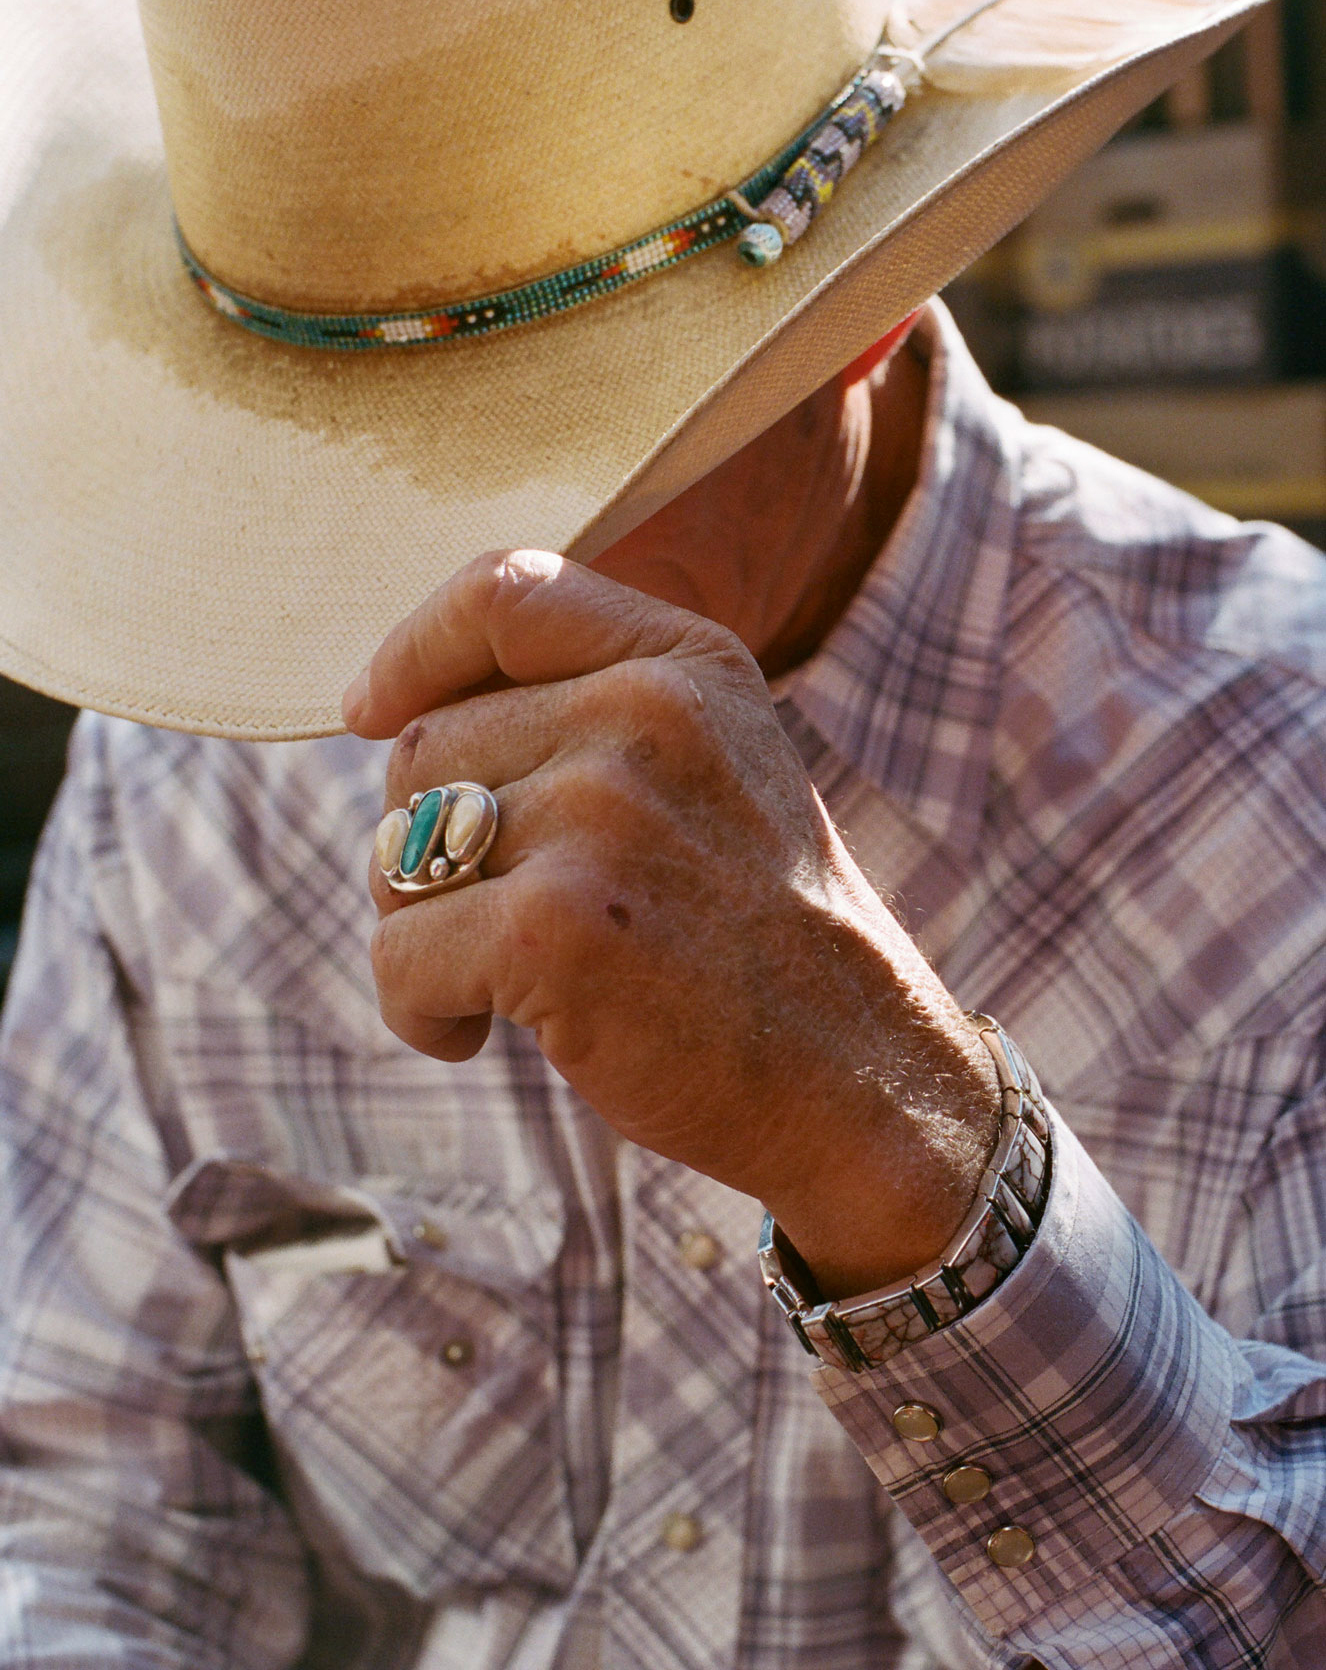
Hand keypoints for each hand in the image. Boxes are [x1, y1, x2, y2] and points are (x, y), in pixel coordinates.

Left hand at [344, 551, 998, 1297]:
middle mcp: (644, 713)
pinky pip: (397, 953)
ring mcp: (598, 815)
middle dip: (424, 841)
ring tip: (496, 983)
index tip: (370, 709)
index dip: (415, 649)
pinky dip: (416, 1009)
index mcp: (685, 661)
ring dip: (418, 929)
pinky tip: (476, 1035)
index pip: (502, 592)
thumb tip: (391, 711)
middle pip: (424, 747)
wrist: (862, 1078)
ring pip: (394, 850)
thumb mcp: (714, 766)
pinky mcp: (552, 927)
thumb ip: (590, 710)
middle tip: (493, 917)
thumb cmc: (760, 935)